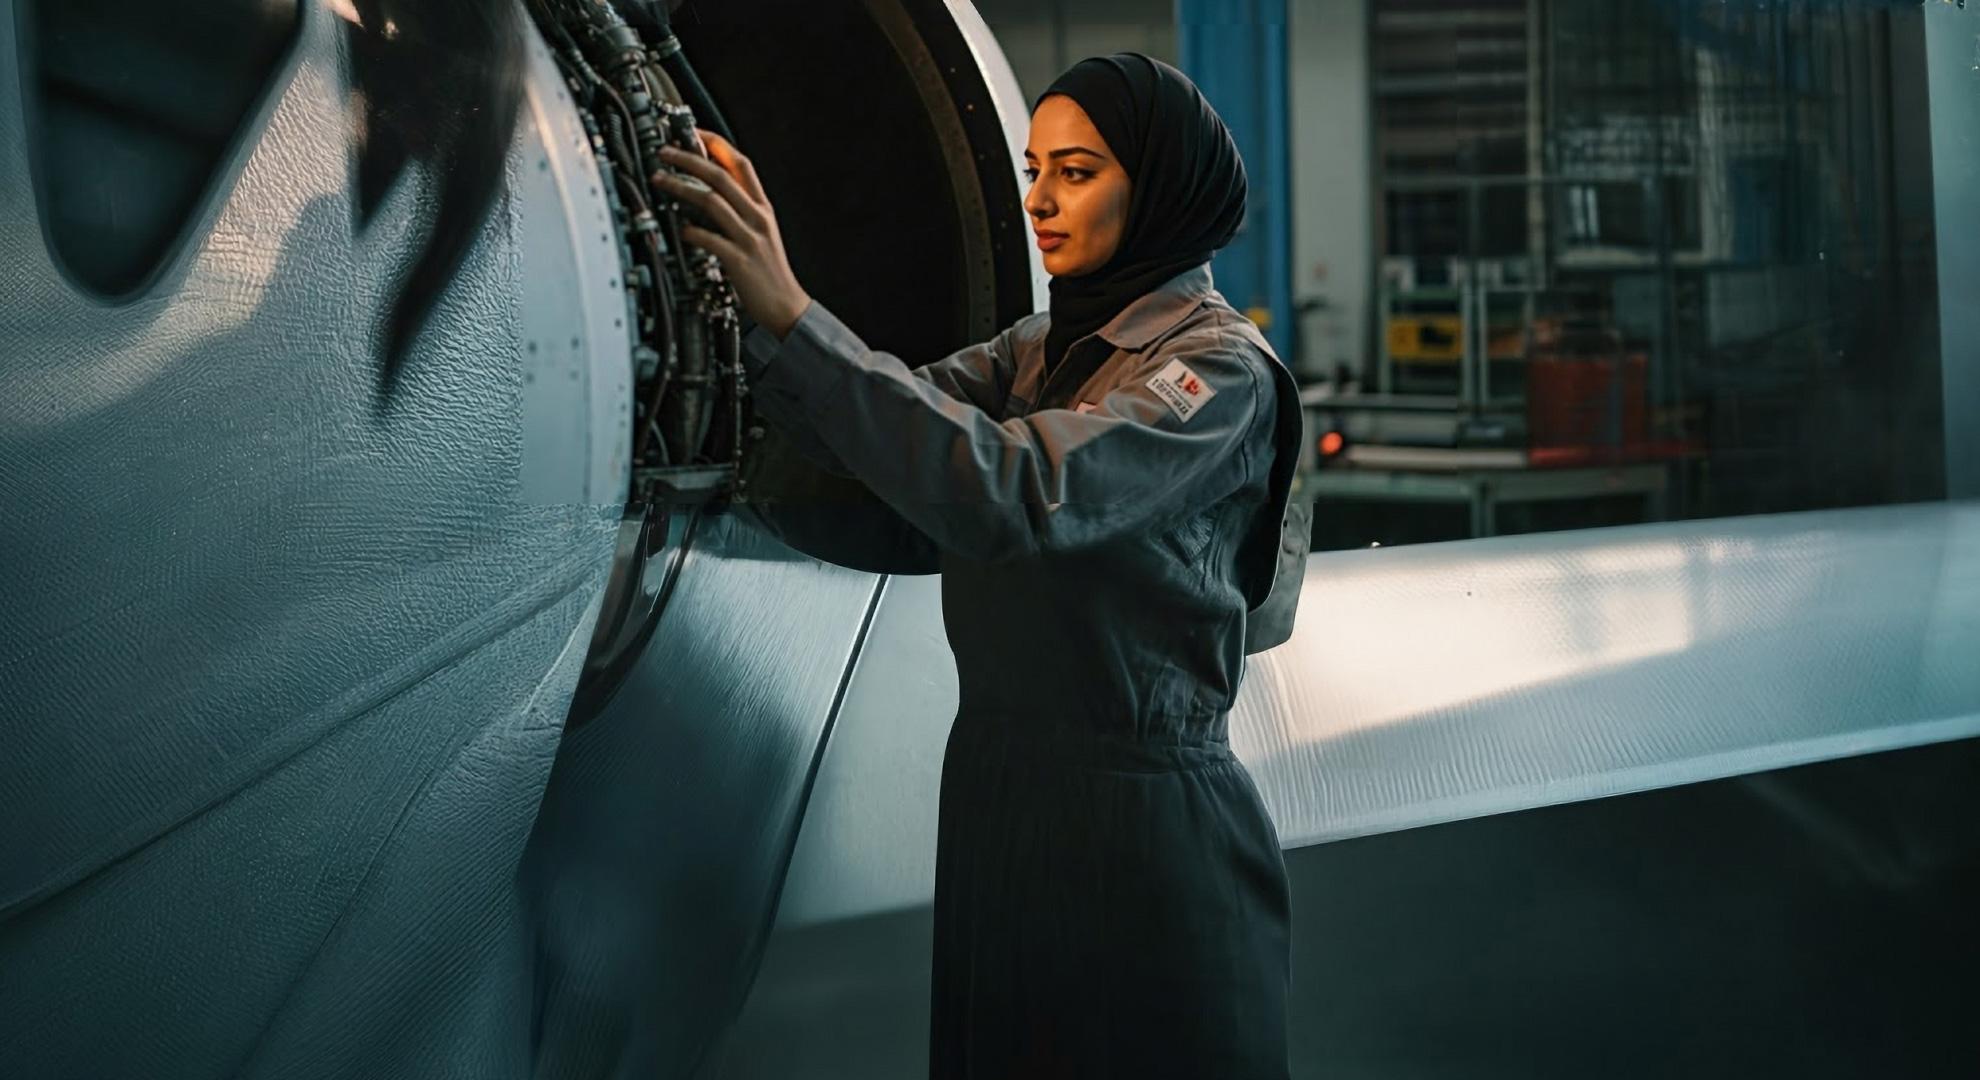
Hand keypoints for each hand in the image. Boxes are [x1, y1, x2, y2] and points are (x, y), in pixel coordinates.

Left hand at [653, 133, 811, 338]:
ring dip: (681, 187)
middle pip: (720, 176)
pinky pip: (709, 239)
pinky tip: (679, 230)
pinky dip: (691, 231)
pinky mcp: (739, 260)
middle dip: (689, 158)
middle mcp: (757, 218)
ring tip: (659, 180)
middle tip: (664, 151)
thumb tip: (709, 190)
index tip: (692, 132)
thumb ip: (740, 210)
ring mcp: (749, 238)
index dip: (715, 144)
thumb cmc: (769, 271)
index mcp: (763, 208)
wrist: (787, 306)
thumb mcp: (761, 232)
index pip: (740, 164)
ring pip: (711, 202)